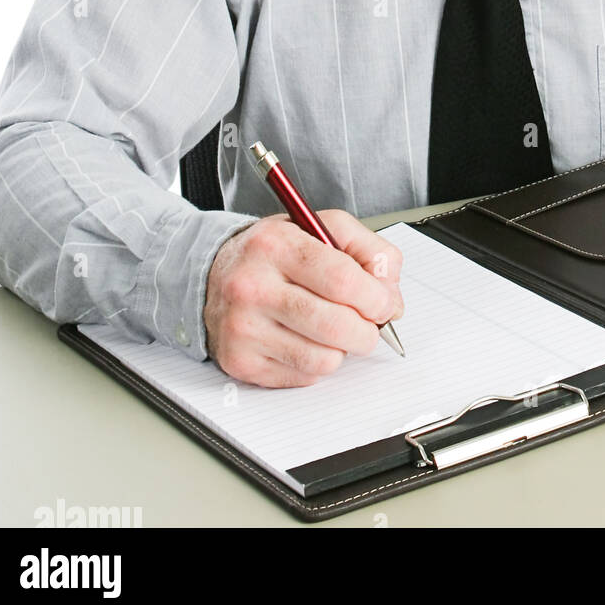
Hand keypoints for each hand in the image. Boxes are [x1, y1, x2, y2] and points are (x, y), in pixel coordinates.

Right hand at [203, 210, 404, 385]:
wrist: (213, 274)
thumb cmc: (274, 252)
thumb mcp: (321, 227)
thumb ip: (367, 249)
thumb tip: (390, 293)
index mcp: (276, 246)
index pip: (340, 279)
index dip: (375, 297)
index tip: (386, 304)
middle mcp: (253, 287)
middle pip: (334, 325)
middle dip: (367, 331)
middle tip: (370, 324)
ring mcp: (243, 328)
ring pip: (323, 359)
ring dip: (342, 349)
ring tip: (332, 327)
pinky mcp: (240, 362)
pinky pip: (303, 377)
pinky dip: (317, 363)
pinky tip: (306, 339)